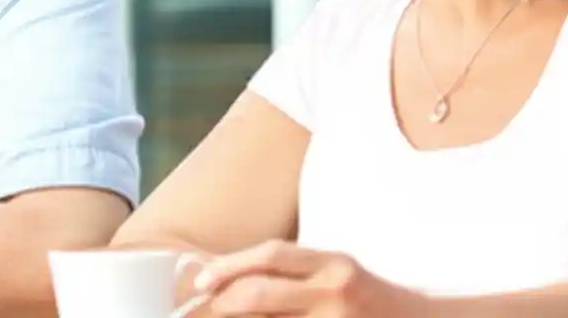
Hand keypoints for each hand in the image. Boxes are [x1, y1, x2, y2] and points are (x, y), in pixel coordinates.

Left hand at [194, 240, 430, 316]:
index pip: (271, 255)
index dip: (229, 266)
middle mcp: (337, 291)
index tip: (201, 281)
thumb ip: (293, 276)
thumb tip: (230, 284)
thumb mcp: (339, 276)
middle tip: (196, 313)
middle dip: (220, 305)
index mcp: (334, 264)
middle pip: (261, 293)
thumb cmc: (372, 303)